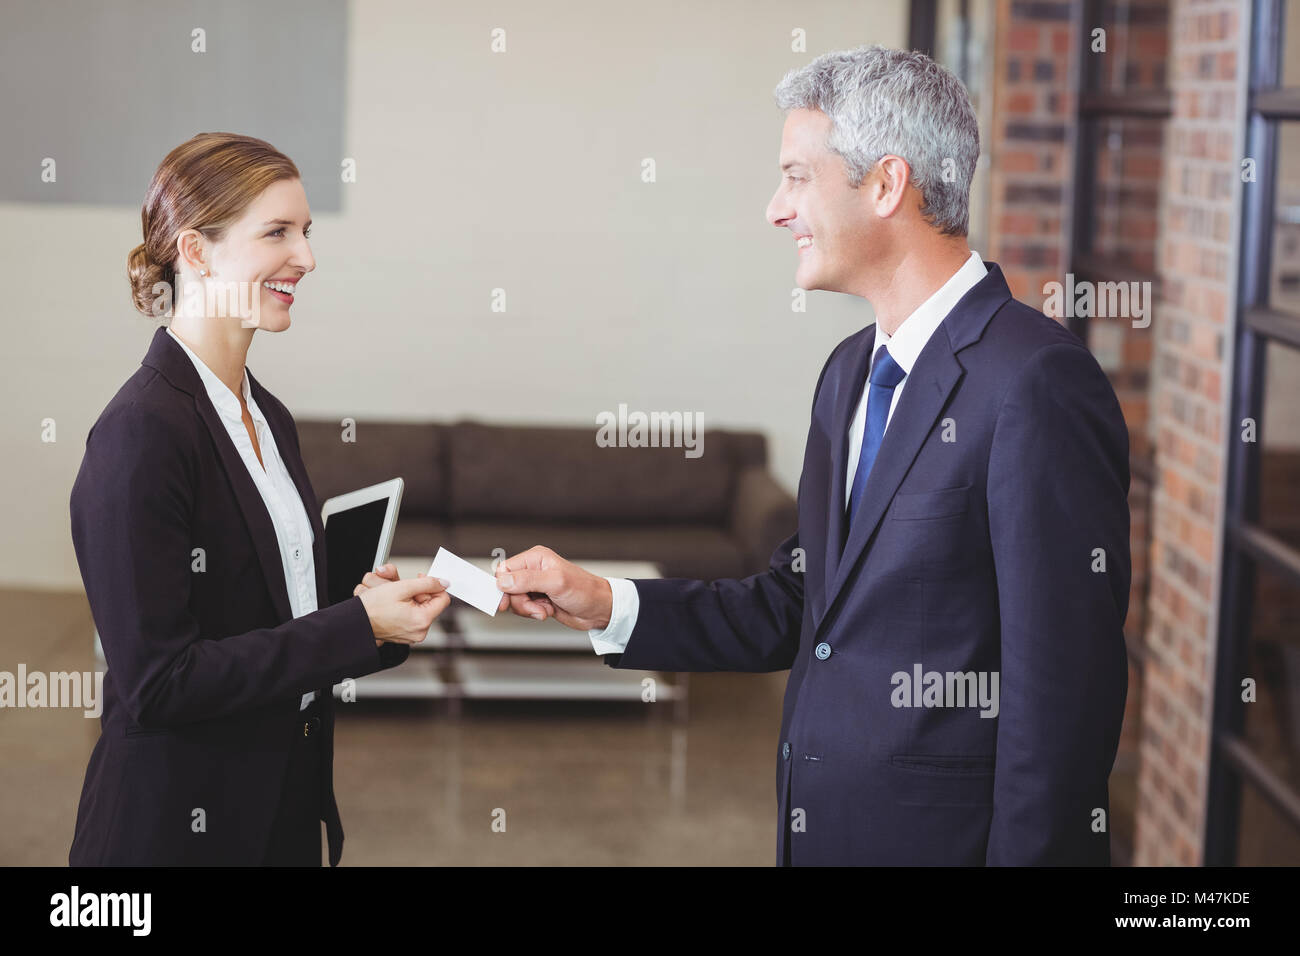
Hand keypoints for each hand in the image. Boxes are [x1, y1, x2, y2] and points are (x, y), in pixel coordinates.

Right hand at [357, 573, 450, 645]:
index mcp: (422, 620)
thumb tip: (443, 582)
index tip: (422, 578)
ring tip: (388, 593)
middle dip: (414, 589)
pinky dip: (399, 605)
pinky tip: (387, 603)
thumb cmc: (372, 608)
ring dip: (404, 595)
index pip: (443, 598)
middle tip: (398, 585)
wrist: (353, 622)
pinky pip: (407, 614)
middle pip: (427, 602)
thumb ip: (426, 583)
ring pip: (416, 606)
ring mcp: (410, 634)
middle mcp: (419, 631)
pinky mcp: (403, 633)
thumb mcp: (401, 588)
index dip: (434, 585)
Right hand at [494, 546, 612, 630]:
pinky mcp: (538, 600)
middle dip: (519, 601)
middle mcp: (533, 570)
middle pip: (507, 587)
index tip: (505, 601)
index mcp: (535, 558)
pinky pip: (523, 608)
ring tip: (544, 609)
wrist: (598, 609)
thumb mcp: (555, 583)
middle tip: (534, 606)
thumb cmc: (584, 590)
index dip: (502, 586)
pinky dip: (533, 613)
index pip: (505, 569)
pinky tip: (547, 611)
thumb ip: (527, 580)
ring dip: (527, 609)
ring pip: (514, 600)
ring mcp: (536, 586)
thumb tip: (503, 580)